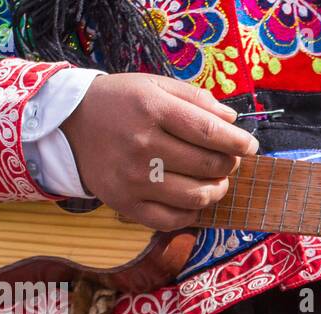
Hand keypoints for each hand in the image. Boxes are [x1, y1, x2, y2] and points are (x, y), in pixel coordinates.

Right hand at [62, 73, 258, 230]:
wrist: (69, 124)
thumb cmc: (121, 103)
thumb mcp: (154, 85)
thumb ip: (196, 99)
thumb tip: (233, 122)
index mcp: (152, 109)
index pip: (209, 133)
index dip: (238, 142)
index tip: (250, 146)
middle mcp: (142, 144)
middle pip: (207, 166)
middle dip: (229, 164)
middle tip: (230, 160)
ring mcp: (133, 178)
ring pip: (196, 196)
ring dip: (216, 191)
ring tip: (216, 181)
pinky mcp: (125, 203)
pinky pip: (172, 220)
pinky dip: (191, 213)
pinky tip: (193, 200)